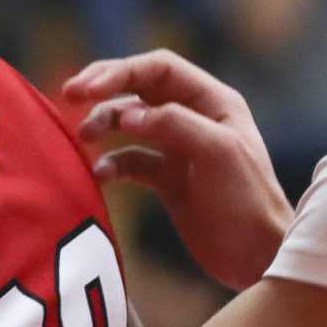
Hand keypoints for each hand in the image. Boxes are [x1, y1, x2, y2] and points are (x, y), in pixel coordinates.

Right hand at [62, 50, 294, 289]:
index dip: (120, 71)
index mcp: (213, 101)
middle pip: (138, 88)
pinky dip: (111, 164)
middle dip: (102, 89)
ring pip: (128, 123)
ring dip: (103, 125)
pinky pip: (129, 161)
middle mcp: (194, 118)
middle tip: (68, 95)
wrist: (258, 257)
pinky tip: (100, 176)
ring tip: (82, 138)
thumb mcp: (218, 153)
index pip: (158, 69)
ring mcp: (178, 148)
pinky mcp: (167, 180)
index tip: (86, 88)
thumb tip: (127, 113)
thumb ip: (174, 125)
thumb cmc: (248, 200)